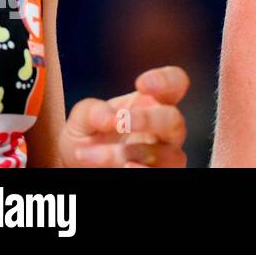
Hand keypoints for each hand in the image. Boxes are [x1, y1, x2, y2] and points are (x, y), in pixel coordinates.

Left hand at [60, 65, 189, 167]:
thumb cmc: (88, 140)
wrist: (79, 171)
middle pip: (174, 120)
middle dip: (149, 119)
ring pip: (166, 153)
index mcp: (151, 104)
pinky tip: (124, 167)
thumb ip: (91, 111)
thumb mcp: (80, 121)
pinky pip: (163, 173)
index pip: (175, 83)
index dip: (167, 80)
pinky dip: (143, 170)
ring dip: (129, 153)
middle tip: (121, 122)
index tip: (141, 84)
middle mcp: (164, 129)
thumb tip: (110, 117)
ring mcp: (165, 156)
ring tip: (92, 155)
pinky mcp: (160, 174)